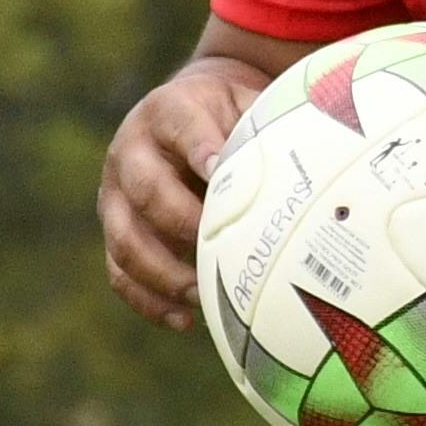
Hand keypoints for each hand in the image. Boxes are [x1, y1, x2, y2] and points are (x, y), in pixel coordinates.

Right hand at [100, 55, 270, 328]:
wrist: (189, 111)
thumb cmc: (232, 115)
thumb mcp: (248, 106)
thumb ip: (265, 129)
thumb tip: (310, 166)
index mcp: (169, 110)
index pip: (182, 127)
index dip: (199, 150)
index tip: (220, 173)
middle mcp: (132, 149)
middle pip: (145, 190)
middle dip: (181, 223)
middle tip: (219, 249)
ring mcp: (116, 193)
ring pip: (124, 239)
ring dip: (162, 272)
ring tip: (201, 296)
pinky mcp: (116, 228)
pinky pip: (119, 271)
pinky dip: (148, 299)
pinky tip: (185, 319)